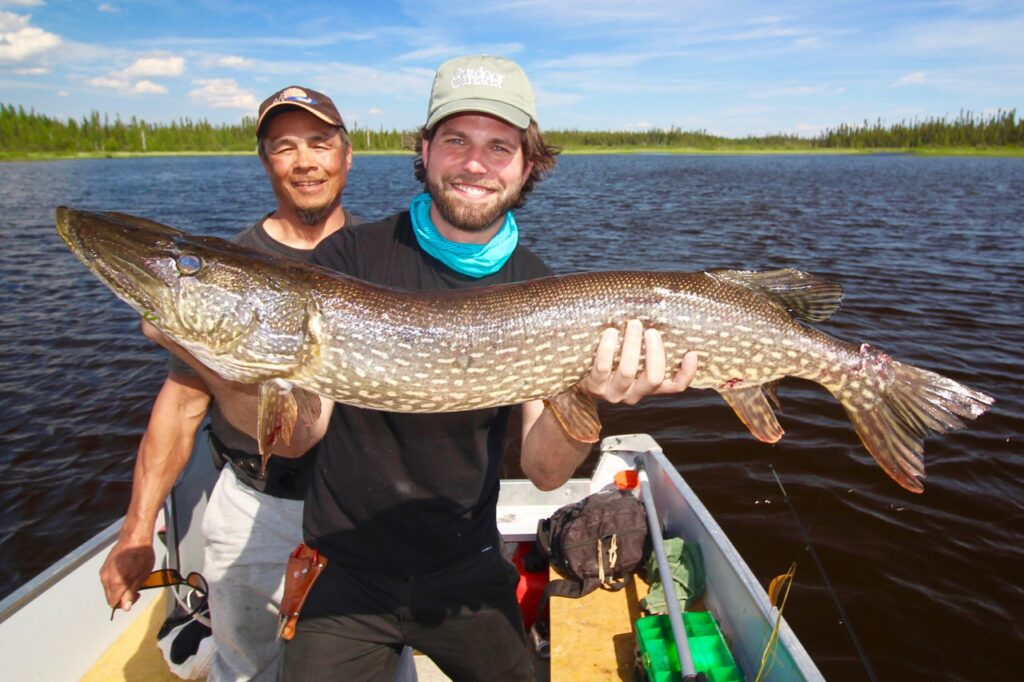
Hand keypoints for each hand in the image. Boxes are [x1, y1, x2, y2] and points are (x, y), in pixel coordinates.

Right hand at [99, 537, 155, 612]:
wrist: (135, 537)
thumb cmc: (141, 553)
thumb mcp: (142, 576)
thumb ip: (131, 593)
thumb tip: (126, 606)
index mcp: (115, 582)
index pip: (114, 603)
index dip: (125, 603)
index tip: (133, 597)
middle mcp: (106, 578)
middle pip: (110, 597)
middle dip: (122, 597)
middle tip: (135, 589)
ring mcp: (104, 572)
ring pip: (109, 589)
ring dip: (119, 589)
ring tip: (132, 579)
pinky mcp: (104, 567)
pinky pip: (108, 581)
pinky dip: (116, 581)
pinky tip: (126, 574)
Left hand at [580, 319, 698, 403]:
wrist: (579, 378)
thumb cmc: (612, 361)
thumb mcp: (633, 359)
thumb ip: (647, 347)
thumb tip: (662, 314)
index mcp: (648, 387)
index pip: (675, 386)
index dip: (686, 373)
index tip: (692, 353)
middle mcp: (634, 393)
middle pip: (653, 378)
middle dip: (655, 352)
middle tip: (651, 330)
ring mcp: (613, 392)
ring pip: (628, 371)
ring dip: (632, 345)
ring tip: (632, 324)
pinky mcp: (594, 387)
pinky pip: (603, 367)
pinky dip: (607, 348)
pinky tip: (610, 332)